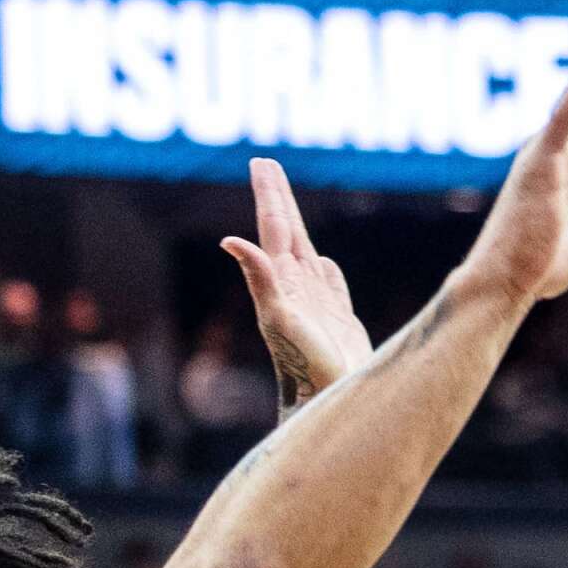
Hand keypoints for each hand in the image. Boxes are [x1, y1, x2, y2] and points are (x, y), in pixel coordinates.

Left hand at [223, 160, 371, 404]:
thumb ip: (259, 278)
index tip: (262, 163)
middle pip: (286, 232)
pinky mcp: (338, 323)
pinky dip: (327, 269)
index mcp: (283, 281)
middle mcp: (297, 288)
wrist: (330, 405)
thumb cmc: (306, 368)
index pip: (274, 227)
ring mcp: (317, 305)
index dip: (269, 195)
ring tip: (290, 206)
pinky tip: (323, 262)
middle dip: (277, 198)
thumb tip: (229, 240)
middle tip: (266, 165)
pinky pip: (331, 285)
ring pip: (306, 253)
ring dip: (298, 227)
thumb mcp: (280, 320)